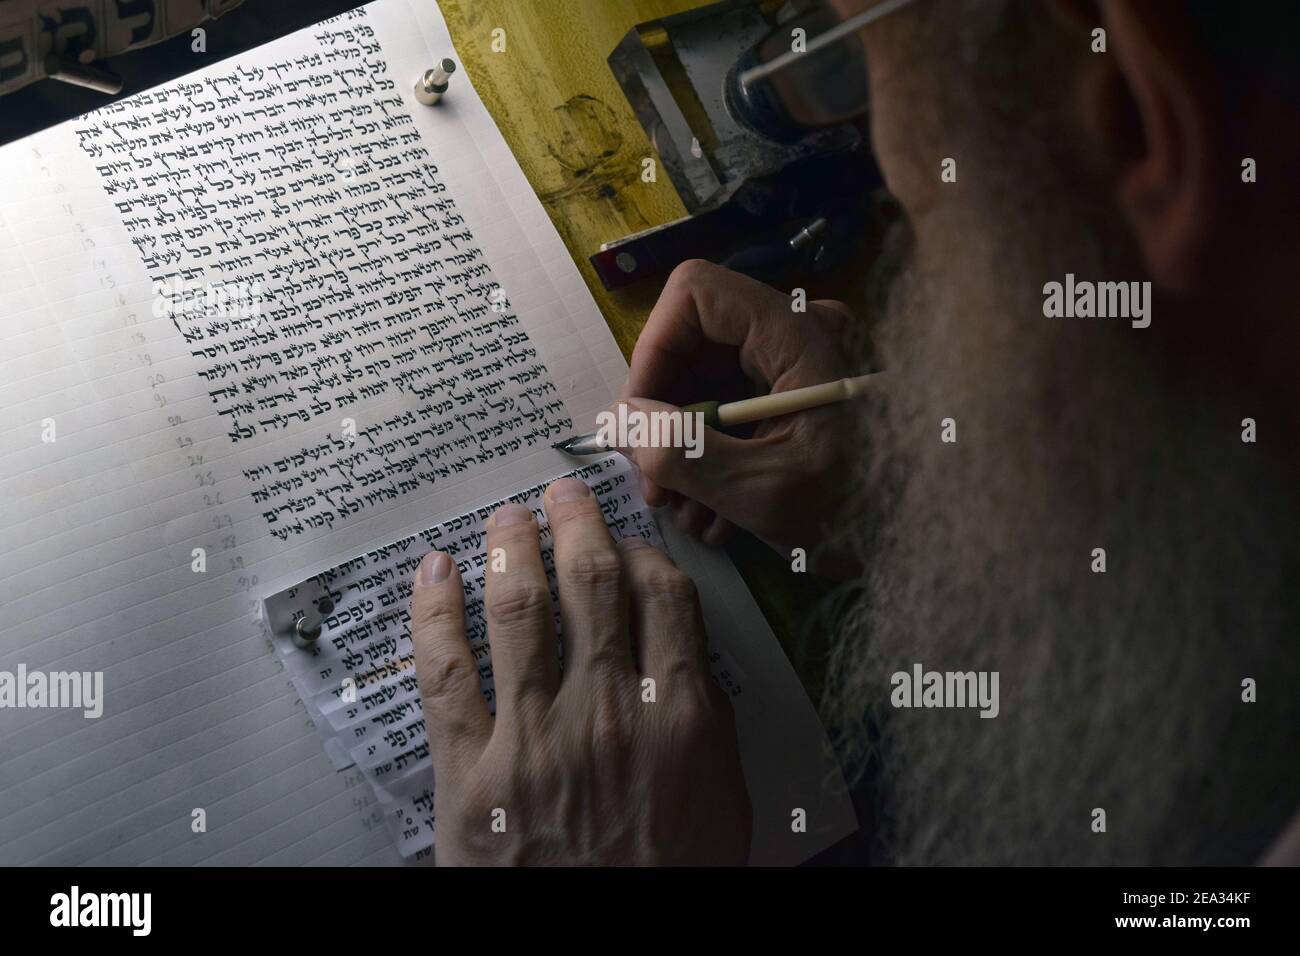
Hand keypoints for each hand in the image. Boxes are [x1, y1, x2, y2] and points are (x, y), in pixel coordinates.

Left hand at [410, 476, 751, 864]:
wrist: (604, 949)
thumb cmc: (668, 882)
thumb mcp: (721, 801)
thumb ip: (706, 720)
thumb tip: (680, 651)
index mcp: (679, 716)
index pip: (662, 596)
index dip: (641, 551)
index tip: (627, 541)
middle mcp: (607, 713)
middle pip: (591, 582)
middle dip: (575, 523)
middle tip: (561, 493)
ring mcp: (535, 738)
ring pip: (520, 610)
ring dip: (511, 547)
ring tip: (506, 514)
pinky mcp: (470, 773)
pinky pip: (445, 673)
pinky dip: (434, 612)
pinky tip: (435, 571)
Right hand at [619, 259, 866, 570]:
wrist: (936, 546)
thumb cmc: (867, 515)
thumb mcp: (763, 490)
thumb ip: (682, 452)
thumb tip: (619, 421)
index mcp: (798, 333)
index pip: (694, 294)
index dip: (653, 350)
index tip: (640, 420)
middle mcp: (799, 333)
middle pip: (695, 343)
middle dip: (664, 415)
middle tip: (653, 485)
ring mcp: (802, 366)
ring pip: (708, 381)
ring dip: (685, 448)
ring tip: (688, 514)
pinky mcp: (802, 398)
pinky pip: (736, 408)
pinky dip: (716, 458)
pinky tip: (719, 515)